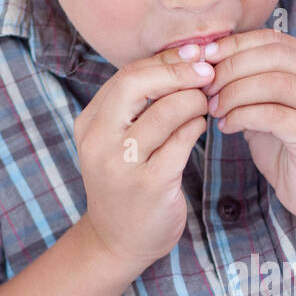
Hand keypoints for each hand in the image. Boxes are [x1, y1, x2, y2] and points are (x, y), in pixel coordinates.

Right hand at [74, 45, 212, 272]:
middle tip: (206, 72)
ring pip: (164, 112)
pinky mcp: (149, 185)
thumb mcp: (117, 141)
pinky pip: (179, 143)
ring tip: (204, 103)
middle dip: (177, 72)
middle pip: (136, 85)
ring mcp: (121, 165)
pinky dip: (195, 127)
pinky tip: (201, 126)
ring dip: (193, 101)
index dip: (163, 61)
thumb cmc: (126, 183)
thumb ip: (137, 107)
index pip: (126, 76)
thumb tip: (182, 60)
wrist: (118, 241)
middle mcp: (98, 142)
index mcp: (89, 124)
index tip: (193, 54)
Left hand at [201, 28, 295, 227]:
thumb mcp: (265, 107)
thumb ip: (248, 82)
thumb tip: (208, 58)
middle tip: (204, 86)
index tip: (204, 58)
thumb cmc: (287, 149)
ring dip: (234, 93)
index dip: (235, 45)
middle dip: (231, 68)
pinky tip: (226, 126)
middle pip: (272, 55)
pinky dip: (242, 117)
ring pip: (273, 82)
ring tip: (213, 108)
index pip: (272, 40)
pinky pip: (273, 114)